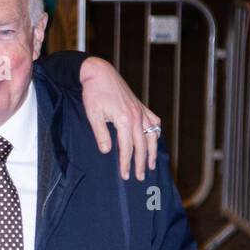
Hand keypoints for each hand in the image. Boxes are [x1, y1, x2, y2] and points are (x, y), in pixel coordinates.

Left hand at [79, 56, 160, 180]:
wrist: (100, 72)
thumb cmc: (94, 93)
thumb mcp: (93, 115)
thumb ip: (100, 134)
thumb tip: (106, 151)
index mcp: (124, 120)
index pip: (127, 148)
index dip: (126, 163)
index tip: (125, 175)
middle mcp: (136, 116)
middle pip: (142, 145)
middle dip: (141, 163)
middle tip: (139, 177)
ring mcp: (140, 110)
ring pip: (151, 135)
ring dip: (152, 152)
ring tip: (151, 165)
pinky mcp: (140, 106)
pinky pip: (154, 121)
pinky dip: (156, 132)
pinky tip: (155, 140)